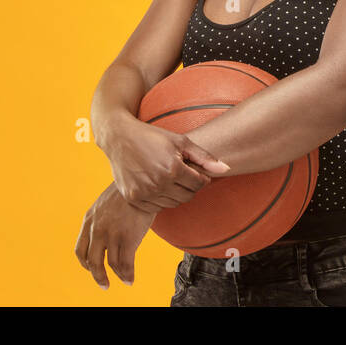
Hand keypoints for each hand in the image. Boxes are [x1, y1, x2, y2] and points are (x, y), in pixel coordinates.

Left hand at [74, 182, 153, 288]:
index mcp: (89, 220)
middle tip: (104, 284)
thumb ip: (100, 218)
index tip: (93, 269)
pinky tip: (131, 278)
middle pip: (92, 261)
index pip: (81, 250)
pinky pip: (125, 264)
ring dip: (117, 276)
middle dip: (98, 276)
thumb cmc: (127, 192)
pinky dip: (127, 275)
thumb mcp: (105, 203)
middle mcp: (97, 229)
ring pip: (111, 264)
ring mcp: (112, 234)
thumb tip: (104, 233)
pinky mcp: (128, 238)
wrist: (142, 181)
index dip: (86, 263)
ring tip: (125, 280)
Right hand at [105, 113, 229, 213]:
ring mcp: (144, 192)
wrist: (120, 138)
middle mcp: (158, 183)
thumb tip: (226, 169)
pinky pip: (157, 207)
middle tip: (182, 173)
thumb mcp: (181, 141)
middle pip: (188, 196)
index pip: (199, 184)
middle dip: (190, 186)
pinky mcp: (133, 198)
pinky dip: (161, 198)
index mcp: (173, 168)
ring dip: (176, 193)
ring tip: (169, 177)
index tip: (195, 170)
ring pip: (173, 203)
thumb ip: (205, 157)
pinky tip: (157, 184)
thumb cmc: (153, 137)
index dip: (201, 177)